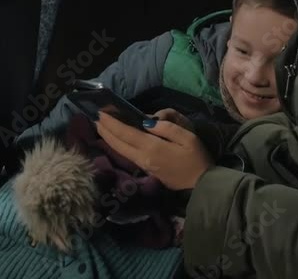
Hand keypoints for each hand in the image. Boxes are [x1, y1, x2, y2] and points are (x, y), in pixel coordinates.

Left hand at [95, 111, 212, 189]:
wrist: (201, 184)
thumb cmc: (196, 158)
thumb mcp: (187, 137)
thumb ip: (167, 127)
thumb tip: (147, 122)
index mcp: (152, 147)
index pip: (126, 133)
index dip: (112, 123)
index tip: (101, 112)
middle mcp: (143, 158)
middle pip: (118, 143)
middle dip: (105, 130)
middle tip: (96, 118)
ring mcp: (143, 166)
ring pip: (120, 151)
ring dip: (109, 139)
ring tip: (101, 128)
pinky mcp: (146, 170)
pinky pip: (127, 156)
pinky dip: (117, 146)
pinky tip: (115, 141)